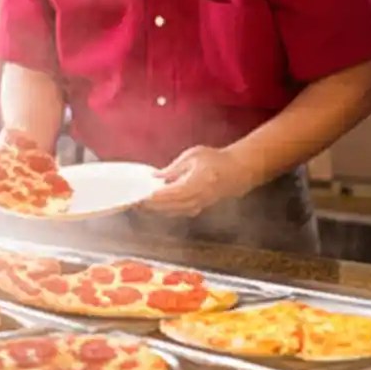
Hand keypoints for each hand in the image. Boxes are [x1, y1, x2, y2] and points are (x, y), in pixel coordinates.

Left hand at [140, 146, 255, 217]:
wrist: (237, 171)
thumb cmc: (216, 160)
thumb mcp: (192, 157)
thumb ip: (173, 169)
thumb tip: (155, 177)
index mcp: (193, 185)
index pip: (166, 196)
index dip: (150, 198)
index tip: (136, 197)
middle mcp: (195, 200)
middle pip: (166, 207)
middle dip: (149, 206)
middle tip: (133, 202)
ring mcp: (197, 206)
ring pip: (171, 212)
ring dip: (155, 209)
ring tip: (141, 204)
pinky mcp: (198, 208)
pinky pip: (178, 212)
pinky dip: (165, 210)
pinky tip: (156, 206)